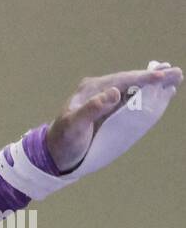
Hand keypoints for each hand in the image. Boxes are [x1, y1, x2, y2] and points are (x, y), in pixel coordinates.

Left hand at [46, 63, 181, 172]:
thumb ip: (92, 108)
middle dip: (154, 78)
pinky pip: (131, 100)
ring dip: (154, 85)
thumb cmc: (63, 140)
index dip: (142, 78)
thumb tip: (113, 93)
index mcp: (91, 90)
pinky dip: (147, 96)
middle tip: (177, 73)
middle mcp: (99, 90)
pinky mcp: (110, 111)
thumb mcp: (74, 125)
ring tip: (175, 79)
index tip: (161, 76)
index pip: (121, 80)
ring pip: (134, 89)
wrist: (54, 154)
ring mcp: (106, 100)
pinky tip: (161, 93)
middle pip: (131, 81)